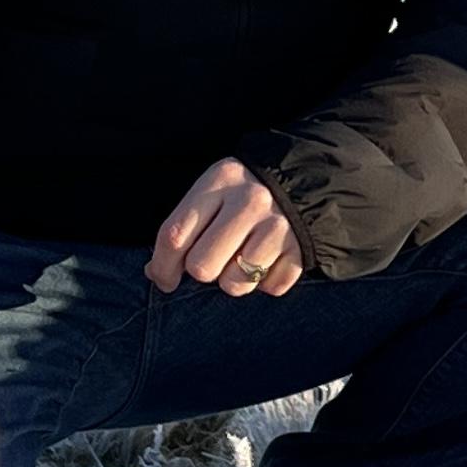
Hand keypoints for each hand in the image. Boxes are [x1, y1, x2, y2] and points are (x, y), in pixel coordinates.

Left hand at [148, 157, 304, 298]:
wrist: (308, 178)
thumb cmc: (244, 192)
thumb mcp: (212, 192)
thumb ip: (182, 228)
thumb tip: (158, 274)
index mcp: (221, 181)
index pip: (174, 236)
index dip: (162, 266)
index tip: (164, 278)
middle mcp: (251, 202)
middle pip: (202, 266)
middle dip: (203, 271)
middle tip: (215, 258)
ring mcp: (280, 226)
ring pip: (235, 284)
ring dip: (234, 279)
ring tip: (243, 259)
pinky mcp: (302, 249)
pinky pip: (271, 288)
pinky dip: (267, 282)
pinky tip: (269, 259)